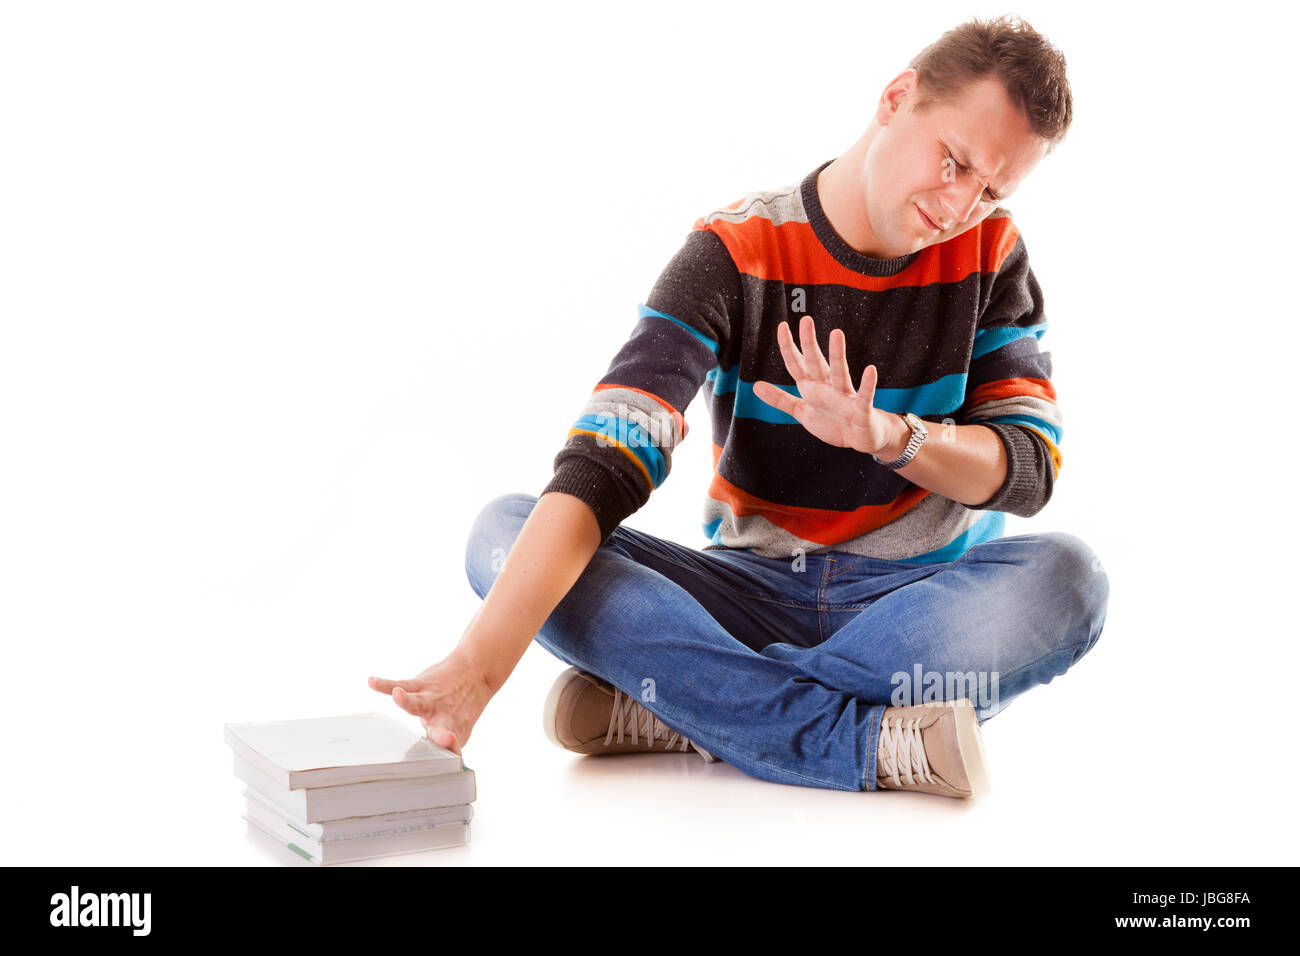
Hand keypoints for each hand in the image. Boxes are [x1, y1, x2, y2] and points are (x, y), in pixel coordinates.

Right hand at [367, 654, 493, 755]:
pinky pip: (400, 684)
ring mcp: (430, 699)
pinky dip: (385, 684)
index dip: (454, 755)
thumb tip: (447, 772)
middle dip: (442, 736)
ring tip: (397, 695)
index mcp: (451, 732)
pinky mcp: (420, 684)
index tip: (457, 763)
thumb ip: (450, 749)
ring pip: (416, 702)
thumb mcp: (461, 730)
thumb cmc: (460, 708)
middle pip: (439, 730)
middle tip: (447, 739)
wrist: (474, 672)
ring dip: (406, 700)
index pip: (451, 749)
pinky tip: (372, 681)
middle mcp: (441, 717)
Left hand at [752, 315, 901, 456]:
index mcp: (813, 387)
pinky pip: (864, 396)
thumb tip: (755, 386)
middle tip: (806, 320)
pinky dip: (867, 385)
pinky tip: (870, 370)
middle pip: (816, 363)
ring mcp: (845, 397)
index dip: (788, 348)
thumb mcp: (802, 411)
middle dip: (810, 343)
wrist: (860, 438)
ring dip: (837, 355)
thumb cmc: (833, 422)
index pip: (797, 365)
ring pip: (840, 373)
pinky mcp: (861, 410)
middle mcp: (828, 387)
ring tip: (836, 333)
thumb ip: (780, 399)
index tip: (782, 326)